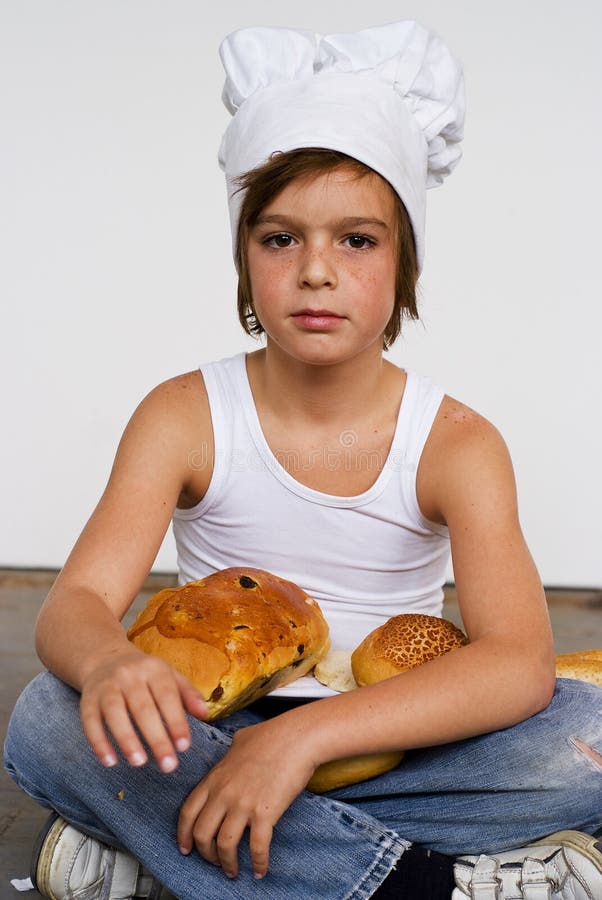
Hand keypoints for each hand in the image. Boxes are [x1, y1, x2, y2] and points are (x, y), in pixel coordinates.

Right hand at [79, 648, 206, 770]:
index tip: (184, 746)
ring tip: (139, 762)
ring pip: (114, 713)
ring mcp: (106, 687)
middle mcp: (129, 675)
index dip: (176, 721)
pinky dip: (98, 743)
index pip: (167, 696)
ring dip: (126, 739)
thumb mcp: (169, 676)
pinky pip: (90, 722)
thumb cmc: (145, 675)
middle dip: (156, 738)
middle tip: (168, 765)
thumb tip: (205, 714)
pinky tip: (110, 761)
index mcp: (154, 669)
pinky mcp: (88, 700)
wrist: (106, 659)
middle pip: (142, 708)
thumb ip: (188, 694)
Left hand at [177, 719, 315, 879]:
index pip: (188, 812)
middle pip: (202, 834)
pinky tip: (261, 870)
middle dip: (205, 854)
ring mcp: (243, 804)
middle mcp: (224, 793)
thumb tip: (232, 753)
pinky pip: (257, 847)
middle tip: (213, 862)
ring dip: (227, 863)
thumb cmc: (273, 735)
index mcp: (215, 777)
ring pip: (224, 845)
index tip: (186, 847)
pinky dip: (258, 863)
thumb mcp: (241, 740)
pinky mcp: (265, 813)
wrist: (297, 737)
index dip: (183, 834)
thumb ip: (230, 753)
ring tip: (233, 871)